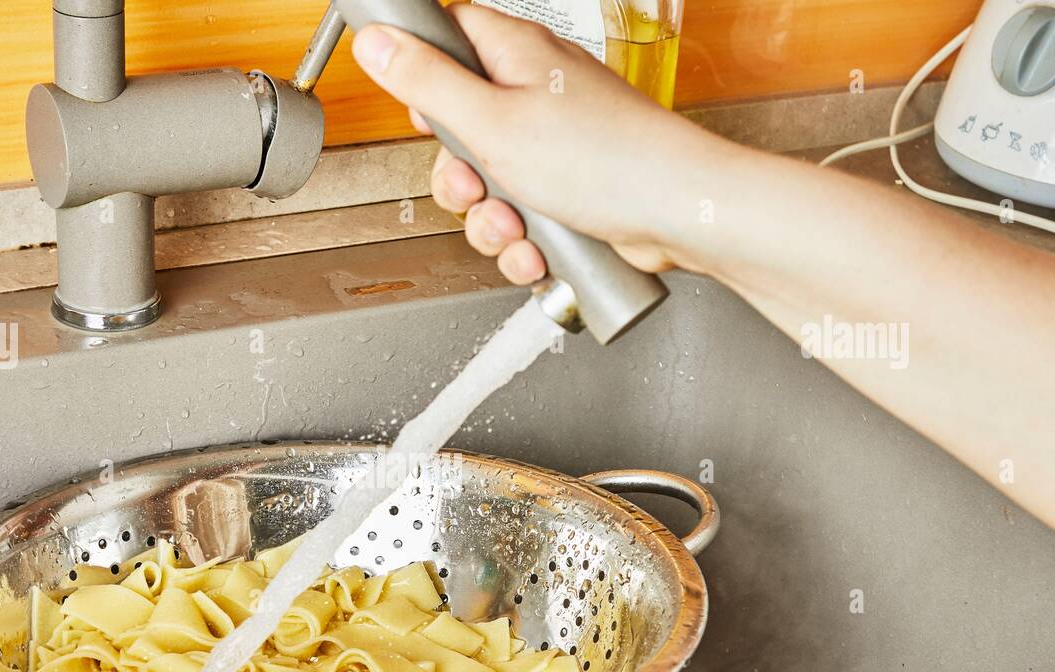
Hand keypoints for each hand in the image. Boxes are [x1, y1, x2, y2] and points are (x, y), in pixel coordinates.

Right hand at [350, 4, 729, 283]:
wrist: (677, 214)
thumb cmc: (606, 159)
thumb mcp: (491, 121)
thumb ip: (426, 82)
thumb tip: (377, 41)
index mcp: (515, 56)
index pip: (448, 38)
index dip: (421, 75)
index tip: (418, 113)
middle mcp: (535, 95)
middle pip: (458, 130)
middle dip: (457, 178)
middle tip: (475, 188)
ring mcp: (554, 146)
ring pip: (487, 186)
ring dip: (490, 222)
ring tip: (516, 228)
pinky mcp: (569, 193)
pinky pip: (521, 218)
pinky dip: (522, 242)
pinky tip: (537, 250)